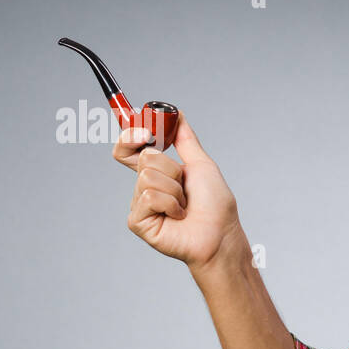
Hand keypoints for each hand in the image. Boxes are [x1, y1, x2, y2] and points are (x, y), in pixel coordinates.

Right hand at [112, 111, 243, 270]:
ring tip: (183, 205)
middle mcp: (144, 187)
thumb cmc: (214, 205)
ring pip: (148, 177)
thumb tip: (177, 114)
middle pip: (144, 158)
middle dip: (171, 168)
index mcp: (156, 172)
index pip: (129, 148)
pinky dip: (170, 204)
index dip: (131, 136)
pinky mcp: (138, 221)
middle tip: (184, 186)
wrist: (220, 234)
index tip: (146, 132)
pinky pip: (149, 197)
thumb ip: (185, 139)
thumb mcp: (201, 164)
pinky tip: (178, 216)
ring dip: (174, 189)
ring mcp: (140, 205)